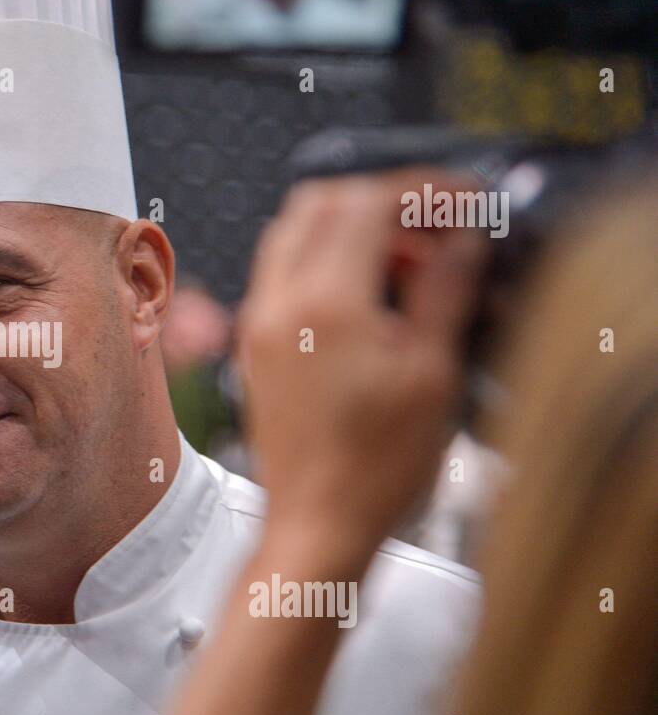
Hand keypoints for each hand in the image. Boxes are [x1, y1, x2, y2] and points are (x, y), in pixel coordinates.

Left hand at [237, 169, 485, 563]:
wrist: (316, 524)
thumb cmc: (372, 468)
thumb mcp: (431, 374)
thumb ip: (444, 291)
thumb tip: (460, 238)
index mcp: (324, 304)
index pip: (367, 203)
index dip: (420, 191)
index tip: (458, 200)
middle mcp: (278, 303)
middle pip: (322, 202)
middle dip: (382, 199)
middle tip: (433, 226)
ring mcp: (258, 322)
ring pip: (294, 232)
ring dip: (349, 225)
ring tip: (405, 260)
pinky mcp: (254, 344)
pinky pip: (280, 270)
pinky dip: (322, 257)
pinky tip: (367, 292)